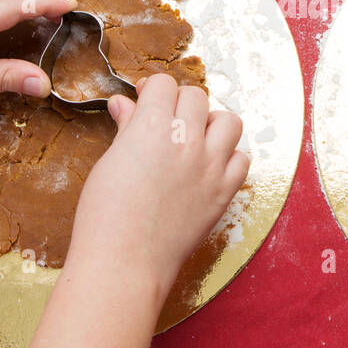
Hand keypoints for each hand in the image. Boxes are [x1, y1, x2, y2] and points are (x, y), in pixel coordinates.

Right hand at [66, 73, 249, 303]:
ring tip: (195, 139)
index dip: (153, 91)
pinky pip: (242, 160)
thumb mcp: (109, 162)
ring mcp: (210, 166)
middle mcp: (186, 140)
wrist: (124, 262)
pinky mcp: (224, 192)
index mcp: (151, 126)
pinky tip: (210, 166)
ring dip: (212, 124)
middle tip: (167, 122)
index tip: (146, 101)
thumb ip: (126, 128)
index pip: (163, 84)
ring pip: (229, 121)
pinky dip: (230, 158)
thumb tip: (124, 104)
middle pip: (196, 97)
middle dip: (179, 104)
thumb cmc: (105, 216)